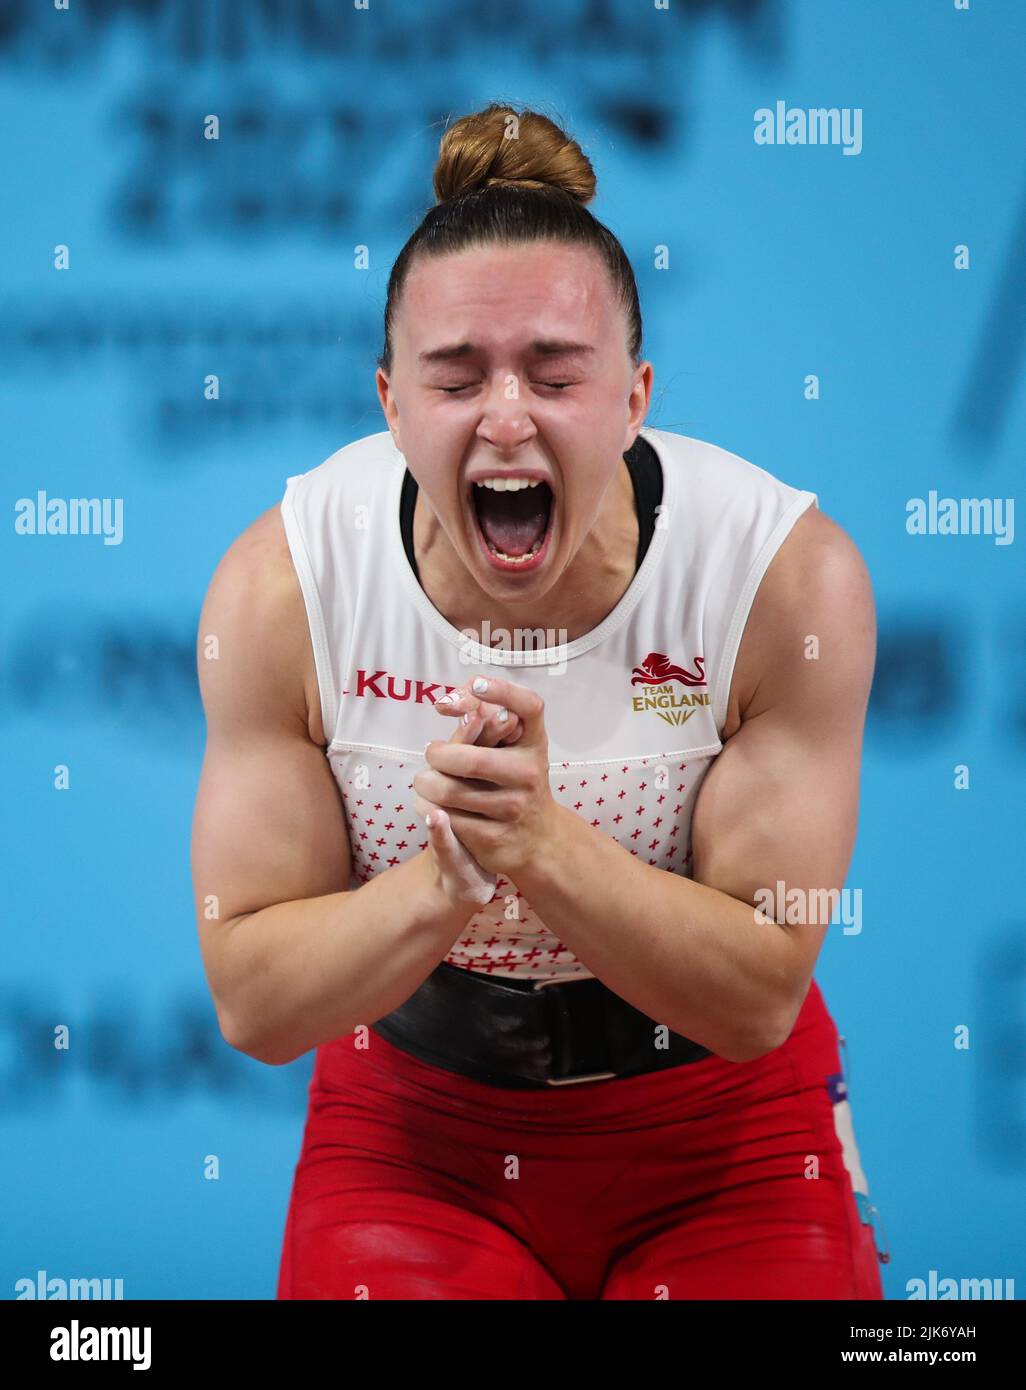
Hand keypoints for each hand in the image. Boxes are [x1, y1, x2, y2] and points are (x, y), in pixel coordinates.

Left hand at [419, 686, 516, 906]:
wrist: (538, 837)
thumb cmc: (514, 780)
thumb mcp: (512, 749)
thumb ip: (484, 723)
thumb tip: (446, 702)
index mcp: (534, 744)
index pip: (529, 708)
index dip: (504, 692)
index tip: (476, 685)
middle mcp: (530, 774)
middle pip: (471, 759)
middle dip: (438, 756)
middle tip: (430, 754)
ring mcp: (514, 809)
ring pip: (450, 792)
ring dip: (426, 784)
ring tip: (423, 781)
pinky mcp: (496, 839)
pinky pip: (448, 820)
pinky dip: (428, 808)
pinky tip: (428, 804)